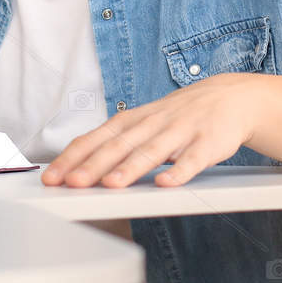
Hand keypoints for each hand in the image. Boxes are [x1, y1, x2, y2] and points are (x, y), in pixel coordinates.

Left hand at [42, 74, 265, 188]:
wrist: (229, 97)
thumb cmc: (176, 116)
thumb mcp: (142, 123)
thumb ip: (114, 144)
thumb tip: (77, 168)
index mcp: (132, 120)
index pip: (95, 139)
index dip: (72, 158)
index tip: (52, 177)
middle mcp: (152, 123)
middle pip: (119, 146)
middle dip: (93, 165)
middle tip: (72, 183)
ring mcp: (181, 131)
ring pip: (152, 151)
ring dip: (131, 168)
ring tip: (112, 185)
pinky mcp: (208, 143)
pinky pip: (193, 159)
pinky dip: (180, 171)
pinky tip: (168, 184)